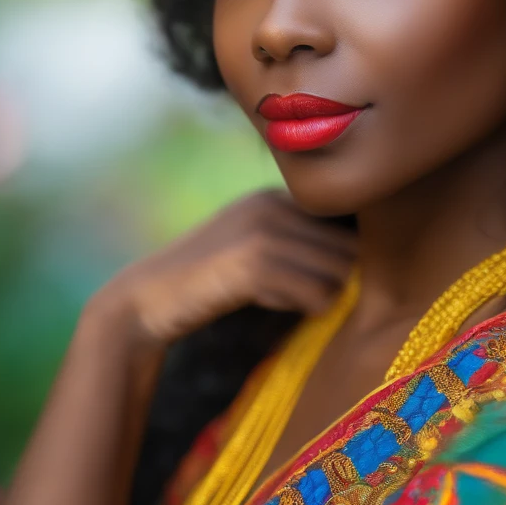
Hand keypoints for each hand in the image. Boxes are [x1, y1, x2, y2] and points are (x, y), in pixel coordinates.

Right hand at [82, 190, 357, 347]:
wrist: (145, 300)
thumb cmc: (205, 281)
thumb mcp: (250, 245)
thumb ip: (294, 242)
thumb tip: (360, 262)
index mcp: (274, 196)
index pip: (345, 222)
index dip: (342, 257)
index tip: (313, 278)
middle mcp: (273, 204)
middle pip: (350, 248)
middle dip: (337, 279)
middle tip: (300, 296)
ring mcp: (264, 231)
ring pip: (339, 273)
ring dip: (321, 296)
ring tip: (283, 299)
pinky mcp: (254, 264)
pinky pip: (316, 294)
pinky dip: (304, 308)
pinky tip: (268, 304)